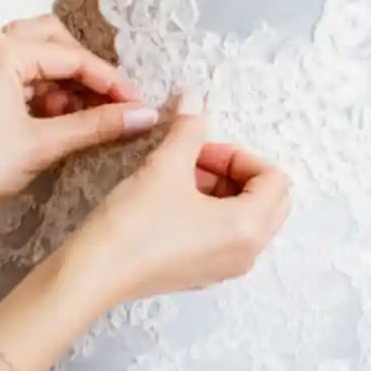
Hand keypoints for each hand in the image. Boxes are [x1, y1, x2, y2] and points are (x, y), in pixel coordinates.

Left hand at [0, 15, 160, 222]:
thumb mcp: (44, 145)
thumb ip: (97, 124)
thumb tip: (143, 115)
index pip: (70, 57)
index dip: (109, 82)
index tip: (135, 103)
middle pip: (51, 39)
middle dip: (83, 71)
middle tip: (109, 103)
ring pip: (32, 51)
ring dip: (60, 79)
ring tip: (80, 116)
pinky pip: (12, 67)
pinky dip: (36, 86)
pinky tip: (54, 115)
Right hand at [70, 101, 292, 303]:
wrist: (96, 271)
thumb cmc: (136, 223)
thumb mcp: (166, 166)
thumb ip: (188, 129)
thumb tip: (194, 97)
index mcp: (250, 226)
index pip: (274, 178)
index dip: (238, 154)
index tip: (200, 150)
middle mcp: (247, 253)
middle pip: (267, 200)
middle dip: (234, 172)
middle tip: (195, 160)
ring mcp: (226, 268)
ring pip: (245, 217)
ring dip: (220, 190)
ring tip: (178, 178)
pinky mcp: (203, 273)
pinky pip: (225, 236)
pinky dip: (209, 212)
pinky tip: (171, 202)